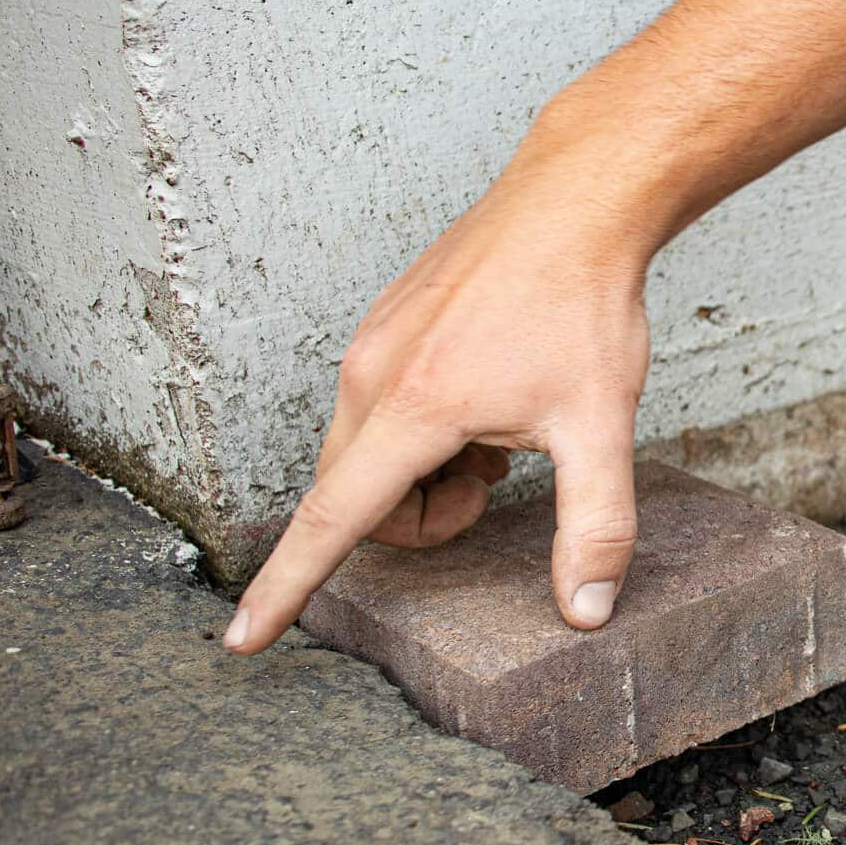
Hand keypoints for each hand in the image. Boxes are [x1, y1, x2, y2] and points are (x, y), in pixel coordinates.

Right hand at [223, 113, 665, 654]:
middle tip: (494, 484)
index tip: (243, 642)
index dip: (289, 589)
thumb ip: (594, 528)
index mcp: (411, 408)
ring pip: (368, 454)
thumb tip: (585, 613)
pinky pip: (380, 407)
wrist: (576, 202)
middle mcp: (369, 375)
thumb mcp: (602, 427)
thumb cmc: (583, 305)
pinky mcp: (386, 324)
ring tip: (500, 434)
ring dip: (426, 472)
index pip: (332, 522)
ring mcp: (372, 344)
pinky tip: (492, 394)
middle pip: (354, 498)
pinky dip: (427, 430)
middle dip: (417, 518)